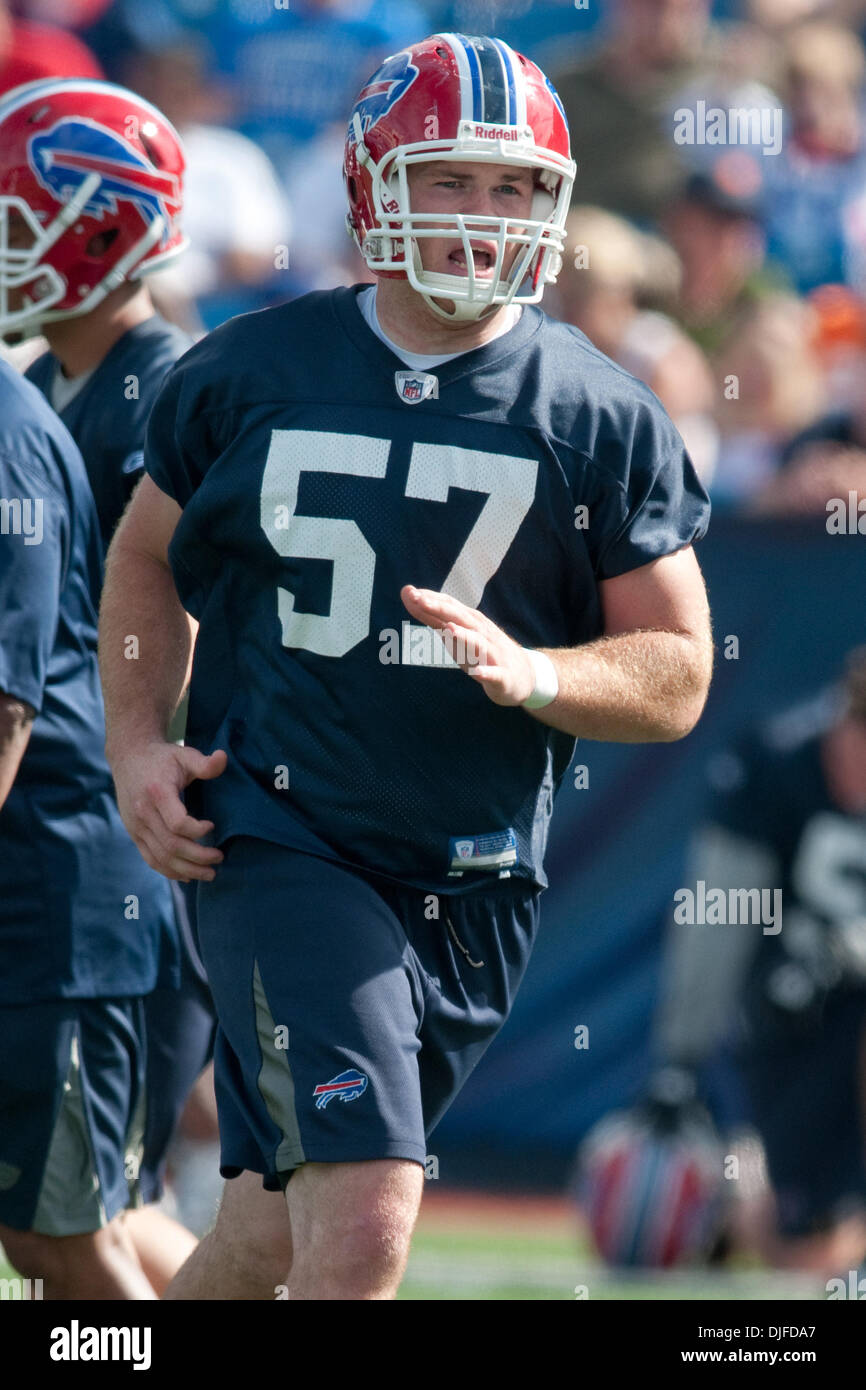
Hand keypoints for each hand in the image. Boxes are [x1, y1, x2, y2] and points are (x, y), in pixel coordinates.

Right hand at [109, 741, 227, 881]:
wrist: (129, 757)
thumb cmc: (162, 758)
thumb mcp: (184, 755)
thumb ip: (204, 763)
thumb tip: (223, 757)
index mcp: (157, 793)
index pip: (177, 824)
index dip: (197, 831)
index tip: (212, 826)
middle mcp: (143, 813)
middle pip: (171, 845)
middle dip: (198, 857)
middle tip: (219, 858)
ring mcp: (136, 826)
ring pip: (161, 857)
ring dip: (187, 870)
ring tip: (209, 873)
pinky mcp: (134, 834)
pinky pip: (150, 859)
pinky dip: (169, 871)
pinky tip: (187, 877)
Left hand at [400, 584, 535, 706]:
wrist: (524, 677)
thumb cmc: (484, 654)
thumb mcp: (458, 636)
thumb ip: (436, 620)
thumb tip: (412, 599)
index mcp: (472, 623)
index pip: (450, 606)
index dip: (430, 599)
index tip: (408, 592)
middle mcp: (483, 634)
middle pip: (461, 618)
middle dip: (441, 608)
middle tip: (420, 600)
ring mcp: (494, 654)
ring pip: (479, 643)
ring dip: (464, 636)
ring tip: (448, 630)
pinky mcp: (502, 676)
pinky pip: (493, 674)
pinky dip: (485, 673)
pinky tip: (476, 673)